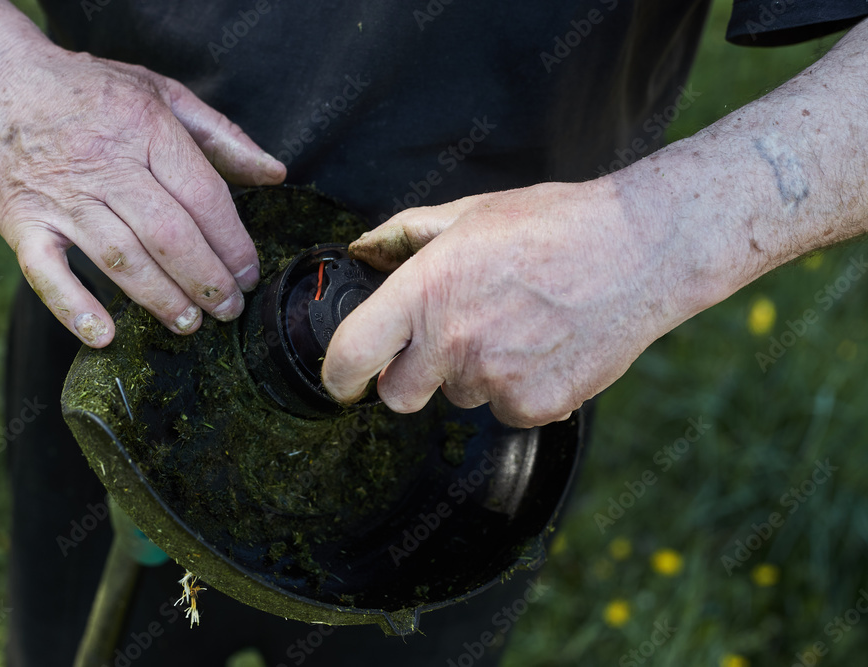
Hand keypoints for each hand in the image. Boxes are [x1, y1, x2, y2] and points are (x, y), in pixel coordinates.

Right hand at [0, 40, 284, 345]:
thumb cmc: (92, 92)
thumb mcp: (163, 93)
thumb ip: (222, 136)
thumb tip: (276, 174)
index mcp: (146, 129)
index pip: (203, 197)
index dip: (232, 243)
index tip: (249, 274)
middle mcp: (104, 164)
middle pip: (167, 234)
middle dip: (206, 280)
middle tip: (229, 309)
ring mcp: (60, 196)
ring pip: (119, 258)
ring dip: (159, 298)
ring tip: (190, 325)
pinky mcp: (19, 221)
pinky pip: (45, 271)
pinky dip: (72, 307)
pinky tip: (104, 336)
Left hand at [321, 180, 694, 426]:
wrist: (642, 250)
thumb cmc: (556, 224)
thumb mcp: (470, 213)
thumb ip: (406, 237)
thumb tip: (363, 252)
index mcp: (426, 290)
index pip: (350, 356)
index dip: (338, 374)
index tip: (343, 377)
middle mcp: (453, 342)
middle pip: (397, 396)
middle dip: (410, 375)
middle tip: (446, 340)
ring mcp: (495, 380)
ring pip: (458, 397)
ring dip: (473, 373)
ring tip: (517, 325)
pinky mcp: (535, 406)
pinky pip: (505, 409)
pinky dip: (518, 387)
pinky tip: (545, 346)